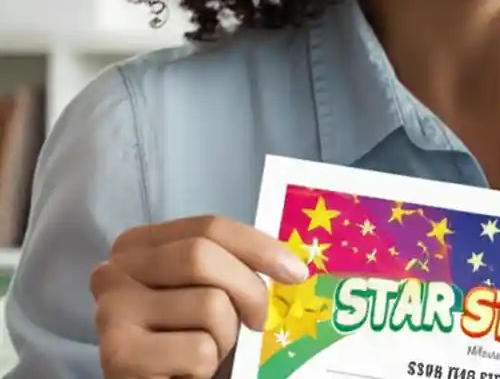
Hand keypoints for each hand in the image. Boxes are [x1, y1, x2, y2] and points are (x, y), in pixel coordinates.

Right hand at [91, 215, 309, 378]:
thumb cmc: (184, 338)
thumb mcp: (207, 291)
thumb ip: (229, 266)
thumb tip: (292, 266)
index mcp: (136, 246)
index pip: (209, 227)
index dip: (260, 246)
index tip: (296, 272)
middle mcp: (113, 272)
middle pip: (202, 256)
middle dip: (248, 289)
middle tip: (259, 321)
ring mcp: (112, 312)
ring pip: (208, 305)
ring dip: (225, 337)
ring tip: (205, 351)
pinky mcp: (120, 356)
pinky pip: (199, 349)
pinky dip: (206, 367)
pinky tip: (185, 372)